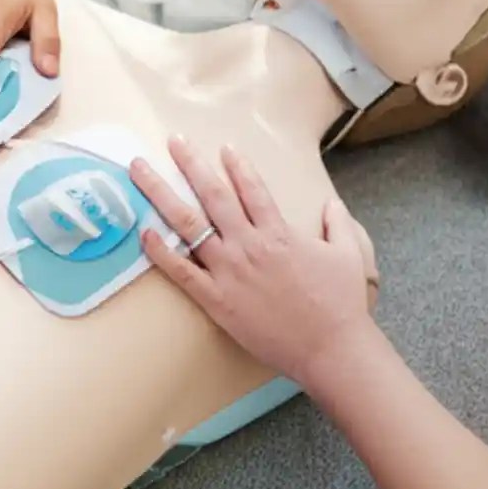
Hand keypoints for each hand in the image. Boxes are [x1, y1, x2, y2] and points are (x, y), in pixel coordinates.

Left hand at [129, 139, 375, 388]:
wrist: (331, 348)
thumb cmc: (342, 304)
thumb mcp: (348, 255)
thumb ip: (338, 224)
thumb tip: (332, 203)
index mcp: (279, 233)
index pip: (252, 188)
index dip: (237, 165)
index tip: (223, 147)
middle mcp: (249, 245)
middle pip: (213, 195)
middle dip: (190, 164)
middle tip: (173, 140)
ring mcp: (230, 271)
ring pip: (189, 224)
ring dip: (161, 194)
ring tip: (140, 171)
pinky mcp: (217, 300)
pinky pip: (182, 271)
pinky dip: (161, 252)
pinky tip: (144, 233)